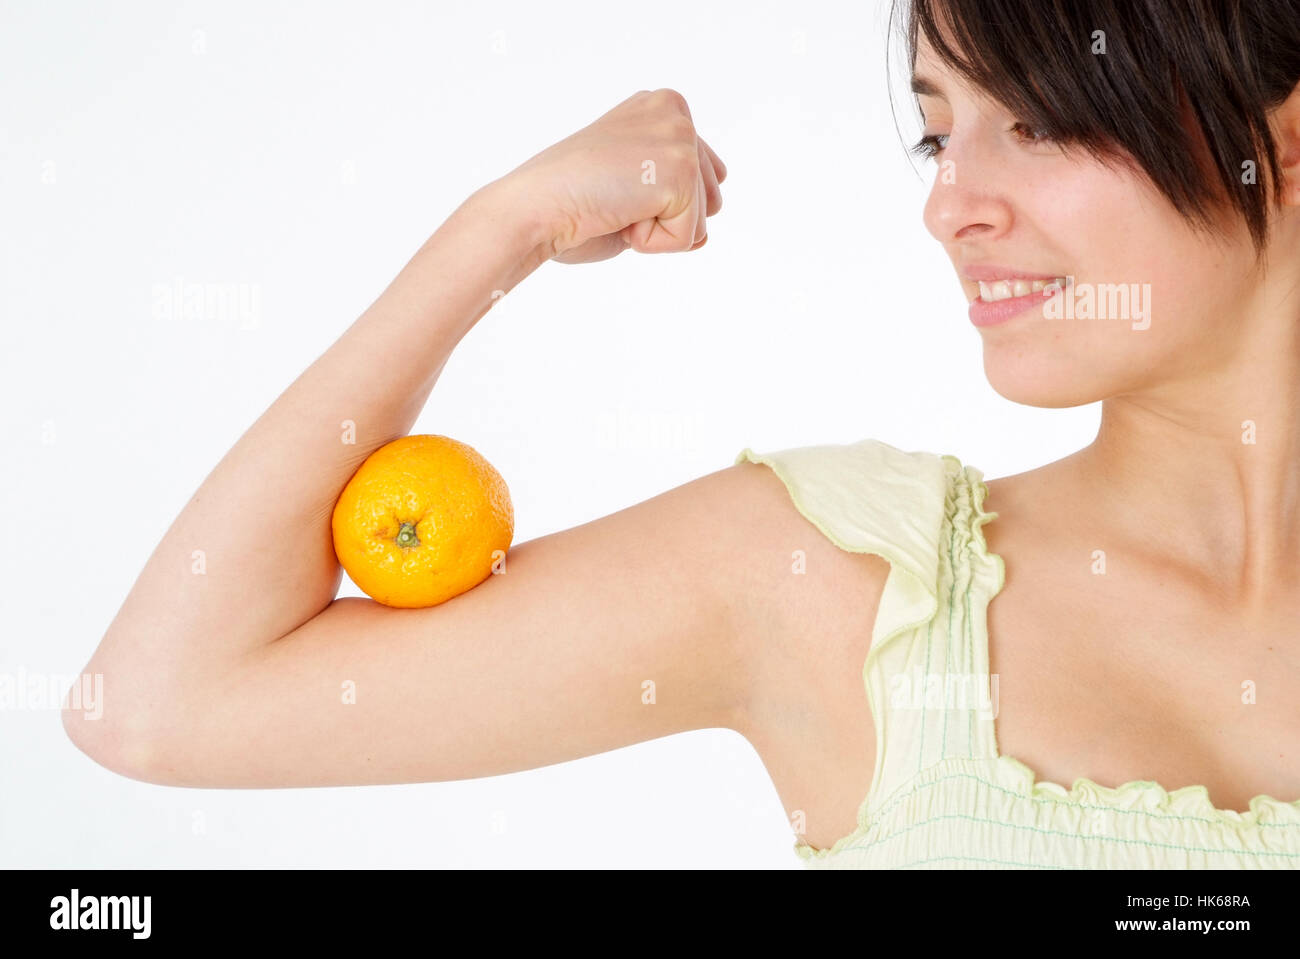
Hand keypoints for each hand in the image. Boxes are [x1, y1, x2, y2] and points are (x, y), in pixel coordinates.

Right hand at [503, 89, 726, 264]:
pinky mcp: (680, 171)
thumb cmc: (568, 204)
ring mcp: (679, 137)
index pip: (701, 176)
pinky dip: (652, 243)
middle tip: (613, 197)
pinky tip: (619, 215)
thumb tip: (704, 234)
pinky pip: (688, 238)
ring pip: (702, 219)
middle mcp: (674, 111)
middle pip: (710, 198)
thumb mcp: (632, 188)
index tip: (613, 186)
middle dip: (664, 216)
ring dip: (658, 229)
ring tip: (615, 204)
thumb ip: (673, 197)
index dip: (658, 202)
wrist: (533, 208)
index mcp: (660, 107)